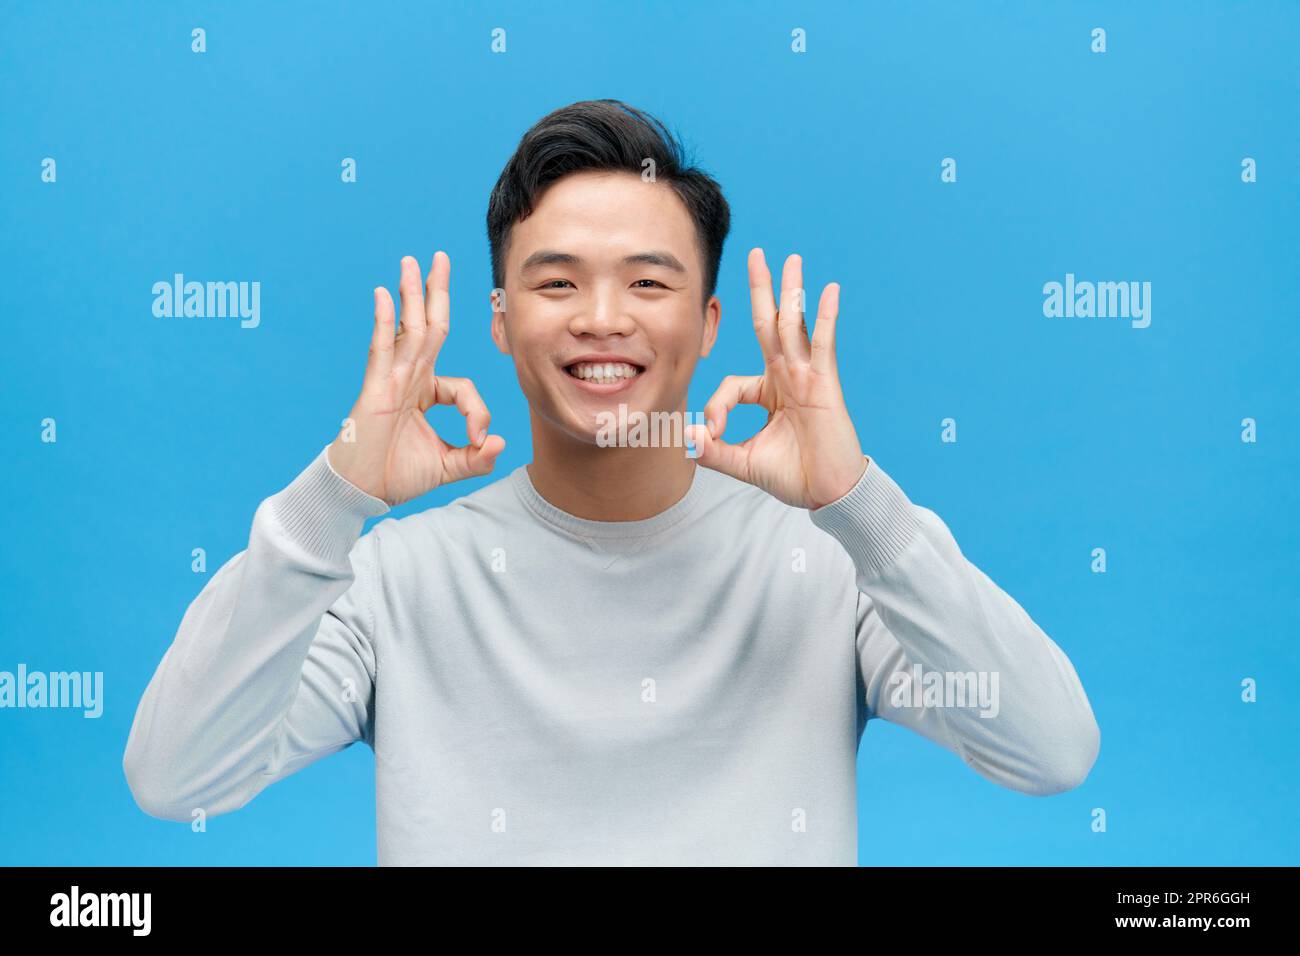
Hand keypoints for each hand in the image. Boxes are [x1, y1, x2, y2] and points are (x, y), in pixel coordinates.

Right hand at [327, 253, 504, 505]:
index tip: (479, 440)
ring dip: (412, 294)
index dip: (479, 412)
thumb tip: (500, 443)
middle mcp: (409, 380)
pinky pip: (381, 350)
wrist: (360, 493)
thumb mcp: (448, 467)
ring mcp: (390, 382)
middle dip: (435, 293)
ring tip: (412, 261)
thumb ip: (476, 458)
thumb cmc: (395, 476)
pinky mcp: (374, 390)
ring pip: (407, 331)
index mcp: (425, 394)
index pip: (463, 387)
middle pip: (429, 328)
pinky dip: (384, 322)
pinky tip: (385, 295)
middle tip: (440, 258)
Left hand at [687, 248, 866, 509]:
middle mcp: (788, 377)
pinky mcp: (825, 384)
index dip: (716, 406)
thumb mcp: (744, 463)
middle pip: (769, 325)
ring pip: (794, 326)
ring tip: (790, 259)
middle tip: (756, 254)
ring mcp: (808, 377)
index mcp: (769, 392)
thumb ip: (713, 450)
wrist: (828, 494)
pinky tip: (829, 290)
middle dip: (761, 290)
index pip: (733, 384)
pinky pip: (823, 345)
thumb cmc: (795, 476)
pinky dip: (825, 317)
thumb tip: (687, 436)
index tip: (713, 433)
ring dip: (791, 291)